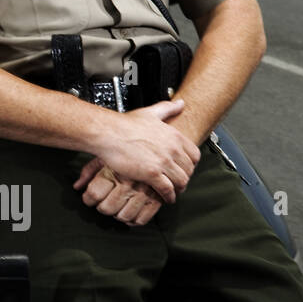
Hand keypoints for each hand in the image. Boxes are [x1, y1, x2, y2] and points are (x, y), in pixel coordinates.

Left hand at [73, 158, 163, 225]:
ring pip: (124, 216)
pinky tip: (130, 214)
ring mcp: (144, 191)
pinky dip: (134, 221)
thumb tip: (76, 187)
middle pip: (107, 208)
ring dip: (117, 215)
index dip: (87, 199)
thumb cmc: (124, 153)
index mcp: (114, 171)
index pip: (94, 195)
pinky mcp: (157, 198)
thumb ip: (89, 171)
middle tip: (102, 205)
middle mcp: (129, 182)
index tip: (88, 199)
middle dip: (102, 209)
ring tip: (116, 209)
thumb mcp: (105, 157)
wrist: (156, 146)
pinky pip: (142, 219)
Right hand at [86, 99, 200, 202]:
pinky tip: (166, 197)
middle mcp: (172, 149)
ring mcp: (163, 162)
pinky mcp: (152, 174)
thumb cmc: (123, 124)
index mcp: (174, 136)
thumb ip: (167, 108)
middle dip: (185, 177)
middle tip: (179, 182)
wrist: (108, 133)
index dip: (191, 164)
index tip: (185, 167)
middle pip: (189, 170)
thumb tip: (180, 104)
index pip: (194, 155)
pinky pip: (167, 189)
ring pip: (181, 181)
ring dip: (179, 189)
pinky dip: (168, 196)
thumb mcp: (149, 113)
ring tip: (174, 192)